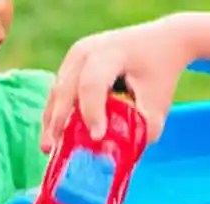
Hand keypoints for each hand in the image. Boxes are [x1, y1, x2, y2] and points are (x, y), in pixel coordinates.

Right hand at [41, 16, 193, 149]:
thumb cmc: (159, 73)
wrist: (160, 42)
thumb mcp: (158, 102)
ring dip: (52, 119)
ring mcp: (76, 56)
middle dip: (59, 119)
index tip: (97, 137)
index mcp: (112, 52)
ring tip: (49, 148)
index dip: (92, 111)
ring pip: (58, 90)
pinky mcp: (72, 65)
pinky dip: (57, 113)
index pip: (93, 83)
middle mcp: (87, 50)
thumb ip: (143, 128)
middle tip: (52, 148)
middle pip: (67, 87)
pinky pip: (60, 90)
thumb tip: (121, 155)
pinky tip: (55, 136)